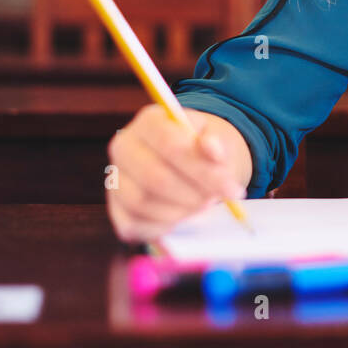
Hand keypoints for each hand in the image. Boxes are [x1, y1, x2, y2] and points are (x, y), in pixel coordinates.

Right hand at [106, 104, 249, 242]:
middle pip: (155, 177)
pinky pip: (133, 225)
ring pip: (142, 202)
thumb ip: (216, 144)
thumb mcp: (216, 140)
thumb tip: (212, 147)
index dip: (203, 170)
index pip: (170, 144)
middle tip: (217, 202)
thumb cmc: (203, 150)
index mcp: (149, 121)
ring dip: (180, 212)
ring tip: (205, 207)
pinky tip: (186, 219)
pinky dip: (163, 227)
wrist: (188, 163)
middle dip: (193, 195)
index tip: (232, 188)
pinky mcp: (117, 209)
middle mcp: (124, 146)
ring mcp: (116, 178)